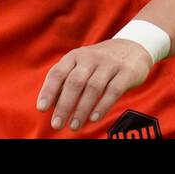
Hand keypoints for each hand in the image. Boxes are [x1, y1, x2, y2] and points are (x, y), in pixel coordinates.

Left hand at [36, 38, 153, 130]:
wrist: (133, 47)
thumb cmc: (99, 63)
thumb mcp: (81, 65)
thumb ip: (67, 80)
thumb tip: (52, 104)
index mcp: (75, 57)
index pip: (58, 73)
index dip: (48, 91)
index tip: (41, 108)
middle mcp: (90, 58)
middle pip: (74, 82)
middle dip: (64, 105)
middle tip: (57, 124)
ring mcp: (109, 65)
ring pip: (93, 88)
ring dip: (82, 109)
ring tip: (74, 126)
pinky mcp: (126, 73)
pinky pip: (113, 90)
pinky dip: (102, 106)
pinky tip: (94, 118)